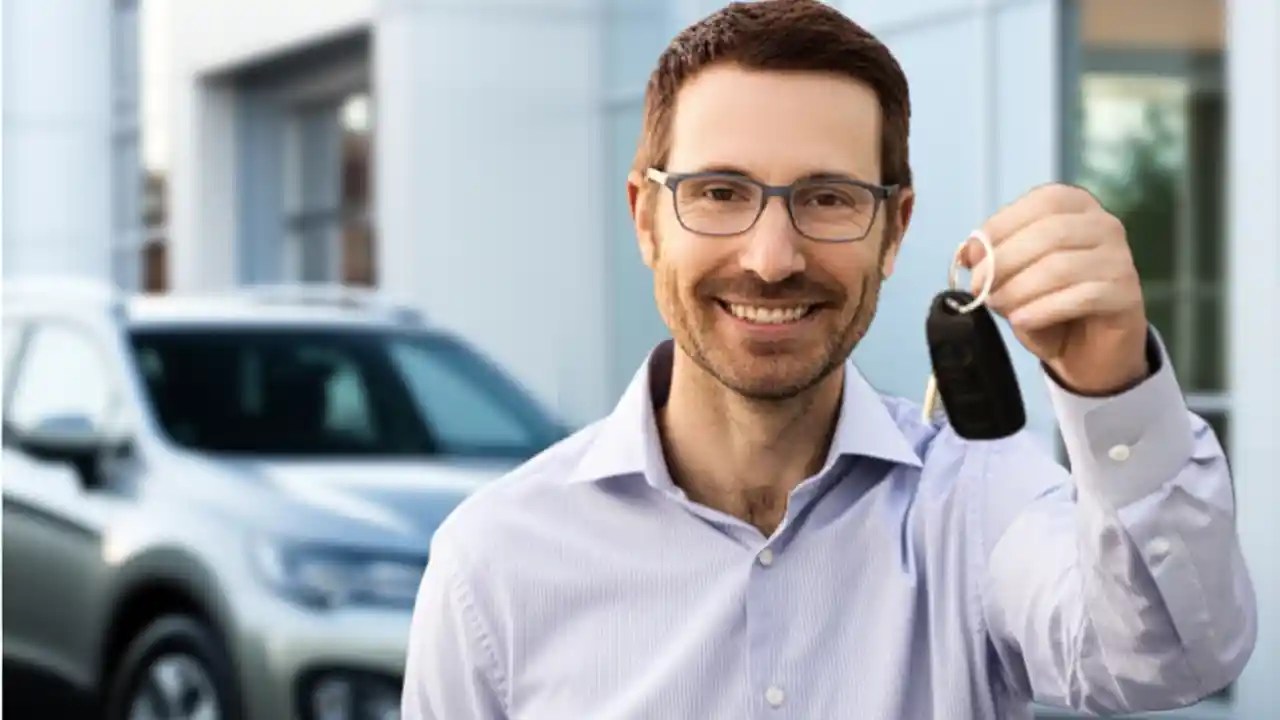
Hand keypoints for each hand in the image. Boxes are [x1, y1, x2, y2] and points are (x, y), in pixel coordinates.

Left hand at [961, 183, 1149, 395]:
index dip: (1000, 228)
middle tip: (980, 288)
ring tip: (998, 306)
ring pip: (1061, 266)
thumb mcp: (1013, 276)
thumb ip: (993, 258)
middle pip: (1049, 233)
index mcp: (1076, 206)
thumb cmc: (1048, 301)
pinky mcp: (1126, 294)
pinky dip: (1042, 309)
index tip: (973, 259)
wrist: (1087, 349)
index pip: (1040, 203)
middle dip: (1004, 261)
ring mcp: (1120, 259)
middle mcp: (1105, 225)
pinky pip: (1081, 297)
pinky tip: (1022, 320)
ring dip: (1019, 289)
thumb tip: (969, 252)